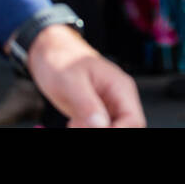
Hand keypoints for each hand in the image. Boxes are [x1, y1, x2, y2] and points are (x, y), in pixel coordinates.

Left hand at [26, 25, 144, 126]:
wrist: (50, 51)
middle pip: (125, 127)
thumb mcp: (71, 81)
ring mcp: (108, 107)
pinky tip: (72, 124)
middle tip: (76, 126)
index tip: (94, 129)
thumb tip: (101, 125)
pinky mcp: (96, 113)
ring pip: (111, 128)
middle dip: (102, 131)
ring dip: (92, 130)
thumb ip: (87, 104)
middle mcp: (119, 99)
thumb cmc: (61, 58)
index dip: (117, 131)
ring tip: (73, 124)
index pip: (134, 120)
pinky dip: (85, 129)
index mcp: (120, 87)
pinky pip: (98, 128)